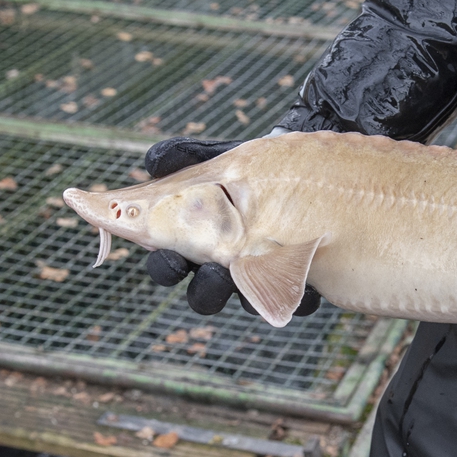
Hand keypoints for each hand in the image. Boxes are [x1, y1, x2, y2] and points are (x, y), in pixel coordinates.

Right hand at [143, 136, 321, 316]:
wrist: (303, 166)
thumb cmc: (249, 167)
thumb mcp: (218, 156)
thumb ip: (184, 157)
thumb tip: (154, 162)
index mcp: (196, 244)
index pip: (170, 267)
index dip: (165, 267)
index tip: (166, 255)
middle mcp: (225, 267)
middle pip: (205, 295)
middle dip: (205, 288)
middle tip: (212, 270)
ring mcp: (259, 277)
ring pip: (246, 300)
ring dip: (246, 291)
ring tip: (252, 271)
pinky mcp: (296, 280)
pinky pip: (293, 295)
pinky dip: (294, 289)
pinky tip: (300, 277)